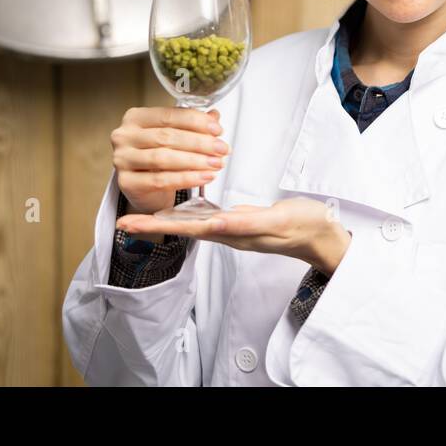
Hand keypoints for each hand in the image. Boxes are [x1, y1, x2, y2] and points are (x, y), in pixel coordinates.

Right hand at [111, 106, 228, 215]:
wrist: (144, 188)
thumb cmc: (159, 157)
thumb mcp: (175, 137)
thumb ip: (192, 125)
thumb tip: (214, 116)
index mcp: (135, 117)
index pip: (169, 115)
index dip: (196, 121)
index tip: (217, 129)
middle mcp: (124, 136)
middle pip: (167, 137)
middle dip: (200, 143)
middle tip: (222, 149)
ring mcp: (122, 159)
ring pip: (163, 158)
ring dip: (195, 161)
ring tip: (216, 163)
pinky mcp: (126, 182)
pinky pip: (161, 181)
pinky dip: (186, 179)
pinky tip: (204, 177)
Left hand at [116, 197, 352, 275]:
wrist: (325, 235)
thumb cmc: (306, 224)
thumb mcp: (278, 220)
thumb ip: (246, 222)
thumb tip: (214, 224)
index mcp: (234, 232)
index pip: (187, 228)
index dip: (157, 225)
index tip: (129, 224)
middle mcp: (229, 234)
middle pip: (182, 229)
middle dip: (151, 225)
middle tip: (120, 223)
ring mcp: (235, 230)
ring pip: (192, 225)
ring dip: (165, 221)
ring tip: (139, 217)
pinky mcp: (242, 223)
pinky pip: (208, 219)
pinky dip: (189, 214)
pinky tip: (181, 210)